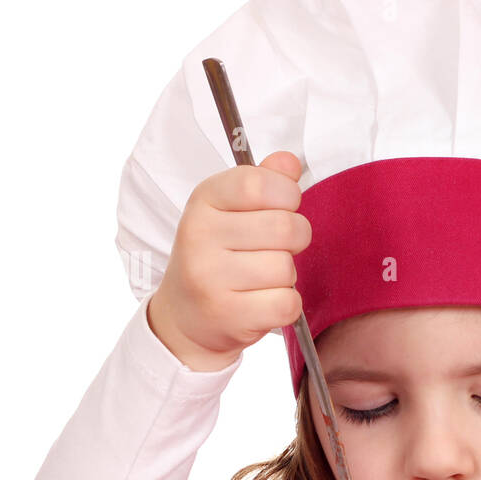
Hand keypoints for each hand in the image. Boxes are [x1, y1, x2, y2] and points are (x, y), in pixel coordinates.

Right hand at [146, 151, 311, 370]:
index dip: (287, 194)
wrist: (185, 317)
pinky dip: (286, 304)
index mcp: (203, 202)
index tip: (285, 205)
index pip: (257, 184)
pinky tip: (264, 301)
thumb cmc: (216, 256)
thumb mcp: (229, 211)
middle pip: (284, 227)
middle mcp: (199, 237)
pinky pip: (287, 303)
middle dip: (295, 238)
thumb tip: (289, 162)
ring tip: (263, 277)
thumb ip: (262, 182)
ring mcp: (210, 279)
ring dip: (287, 275)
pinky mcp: (228, 315)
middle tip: (277, 247)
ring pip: (286, 268)